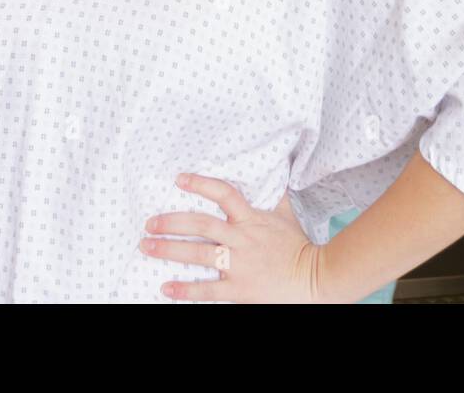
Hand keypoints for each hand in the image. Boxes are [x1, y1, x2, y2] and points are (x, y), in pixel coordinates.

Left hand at [140, 173, 324, 302]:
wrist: (317, 277)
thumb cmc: (300, 246)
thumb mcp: (287, 215)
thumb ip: (276, 197)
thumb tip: (276, 175)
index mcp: (252, 219)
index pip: (224, 193)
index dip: (201, 184)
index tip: (179, 179)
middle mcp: (242, 238)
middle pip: (200, 225)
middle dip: (171, 222)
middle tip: (149, 223)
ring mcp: (239, 264)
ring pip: (198, 253)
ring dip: (168, 250)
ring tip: (146, 246)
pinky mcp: (239, 288)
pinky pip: (207, 289)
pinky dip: (185, 289)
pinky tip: (165, 287)